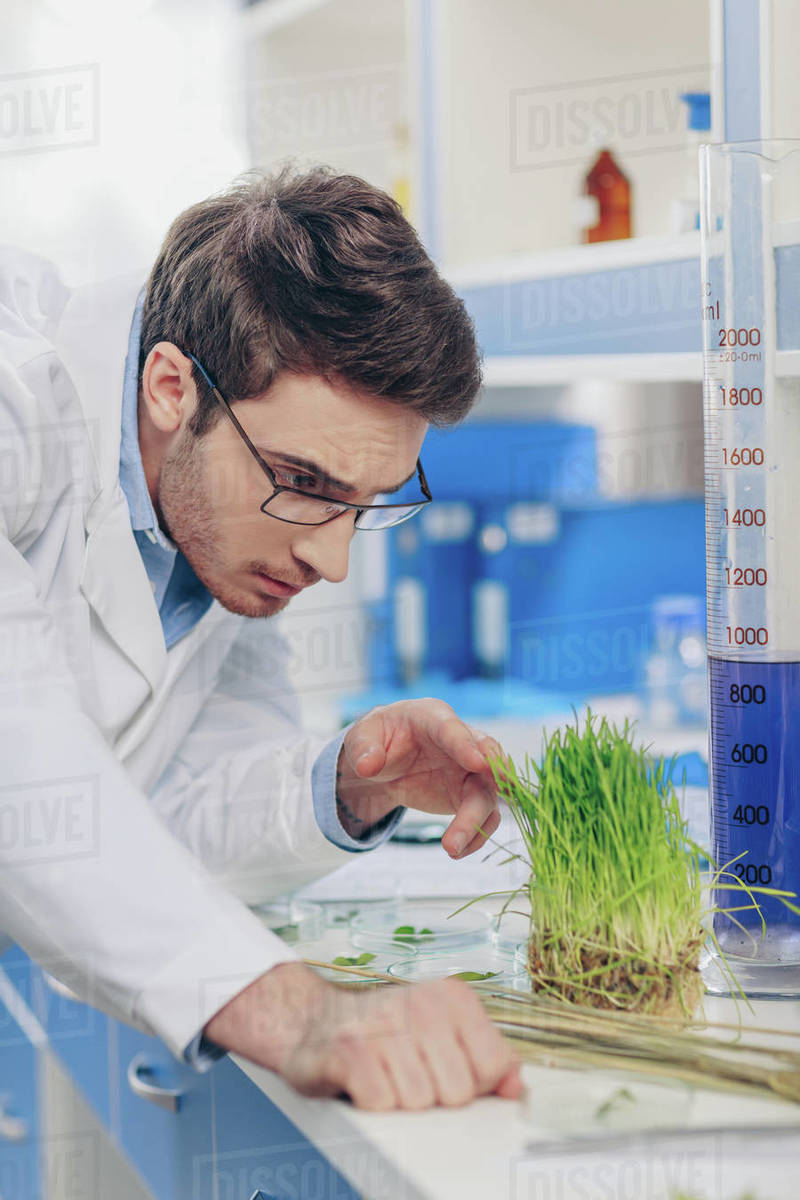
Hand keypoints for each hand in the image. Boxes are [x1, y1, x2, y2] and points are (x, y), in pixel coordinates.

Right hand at [204, 962, 523, 1110]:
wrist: (315, 1022)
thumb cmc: (386, 1034)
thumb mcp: (444, 1035)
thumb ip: (488, 1059)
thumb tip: (515, 1086)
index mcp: (453, 997)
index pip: (492, 1066)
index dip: (473, 1084)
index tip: (449, 1072)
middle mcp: (421, 1003)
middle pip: (457, 1091)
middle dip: (436, 1097)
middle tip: (411, 1075)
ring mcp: (384, 1024)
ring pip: (420, 1101)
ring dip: (402, 1101)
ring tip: (386, 1077)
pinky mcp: (349, 1049)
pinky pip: (381, 1103)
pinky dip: (373, 1104)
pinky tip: (365, 1082)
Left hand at [336, 699, 503, 858]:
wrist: (384, 760)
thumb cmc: (379, 737)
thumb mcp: (362, 736)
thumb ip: (364, 748)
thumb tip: (367, 766)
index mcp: (434, 718)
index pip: (453, 730)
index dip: (466, 745)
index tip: (479, 764)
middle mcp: (461, 741)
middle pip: (486, 761)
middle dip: (492, 782)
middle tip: (486, 804)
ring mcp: (469, 770)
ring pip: (487, 795)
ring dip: (476, 822)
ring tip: (452, 849)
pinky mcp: (468, 795)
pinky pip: (482, 816)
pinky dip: (475, 835)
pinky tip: (458, 851)